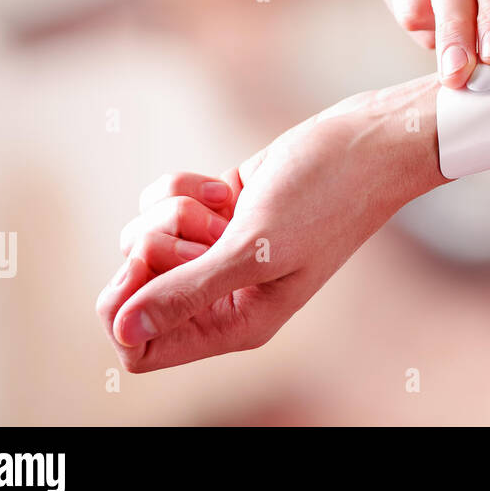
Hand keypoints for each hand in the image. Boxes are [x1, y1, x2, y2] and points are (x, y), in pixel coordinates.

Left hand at [96, 79, 441, 371]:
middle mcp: (222, 295)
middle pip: (134, 289)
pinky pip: (161, 204)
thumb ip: (187, 292)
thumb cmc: (327, 201)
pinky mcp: (217, 212)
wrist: (366, 144)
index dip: (126, 308)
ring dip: (174, 212)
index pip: (141, 346)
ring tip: (228, 206)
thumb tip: (123, 329)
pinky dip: (186, 189)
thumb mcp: (257, 251)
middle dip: (156, 247)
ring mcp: (218, 251)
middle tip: (206, 228)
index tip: (145, 263)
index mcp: (236, 323)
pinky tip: (231, 186)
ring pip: (142, 239)